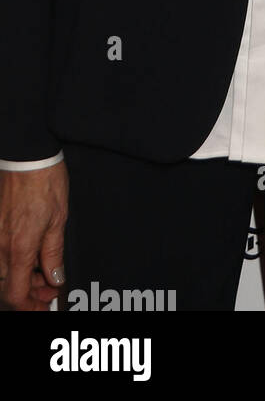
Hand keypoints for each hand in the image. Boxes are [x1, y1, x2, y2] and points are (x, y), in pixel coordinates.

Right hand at [0, 162, 67, 311]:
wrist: (25, 157)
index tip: (45, 305)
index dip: (30, 306)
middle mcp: (0, 248)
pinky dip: (14, 263)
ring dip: (22, 279)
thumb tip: (55, 278)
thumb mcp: (58, 220)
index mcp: (18, 249)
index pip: (15, 295)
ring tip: (44, 272)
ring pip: (2, 274)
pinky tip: (31, 255)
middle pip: (7, 288)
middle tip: (50, 288)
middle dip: (30, 294)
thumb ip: (53, 253)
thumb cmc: (44, 183)